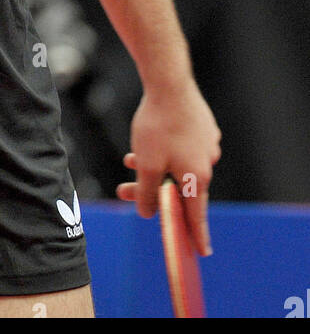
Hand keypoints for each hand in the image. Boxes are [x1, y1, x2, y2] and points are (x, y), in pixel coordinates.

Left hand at [116, 78, 221, 256]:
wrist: (169, 82)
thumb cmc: (158, 125)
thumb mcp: (146, 165)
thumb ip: (146, 193)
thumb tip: (147, 212)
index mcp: (197, 177)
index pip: (196, 215)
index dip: (195, 234)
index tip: (201, 252)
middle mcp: (206, 162)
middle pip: (179, 187)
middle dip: (151, 190)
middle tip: (126, 191)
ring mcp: (206, 143)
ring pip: (177, 165)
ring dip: (154, 167)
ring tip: (130, 159)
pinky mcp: (201, 127)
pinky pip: (182, 147)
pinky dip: (164, 150)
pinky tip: (148, 140)